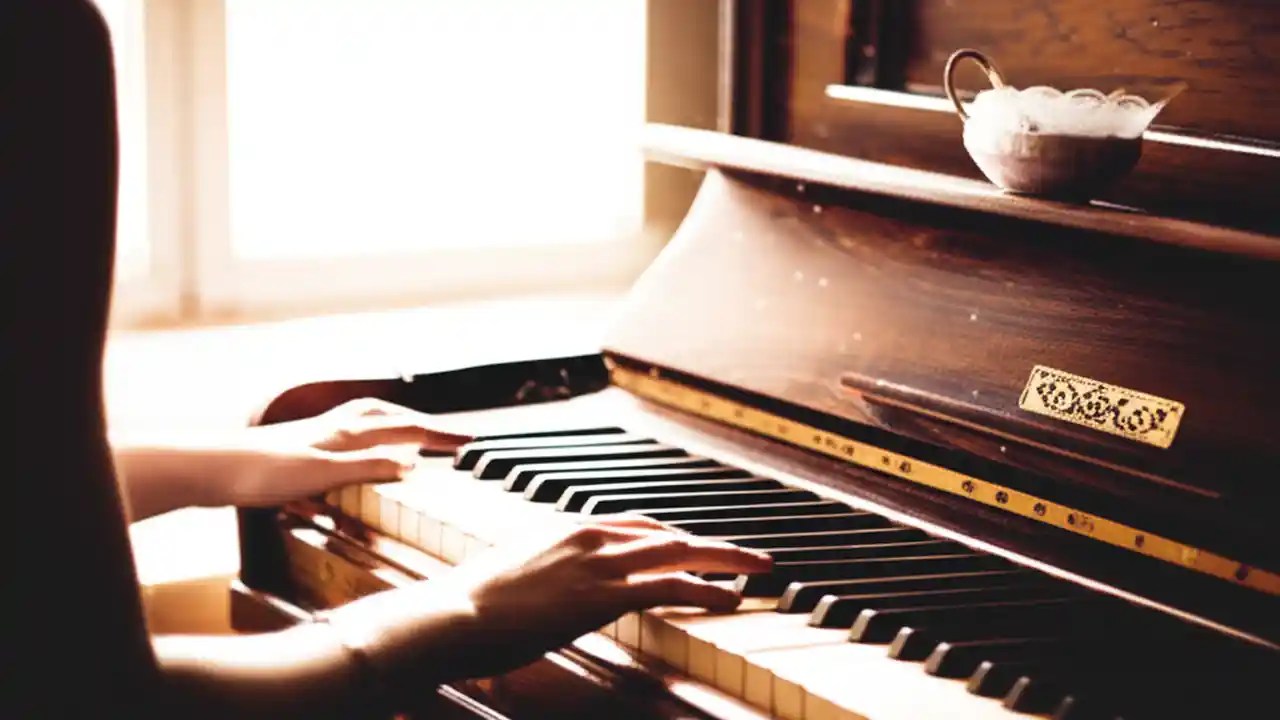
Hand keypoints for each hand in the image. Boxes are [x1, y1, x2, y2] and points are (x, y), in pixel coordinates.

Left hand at [222, 397, 470, 506]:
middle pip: (392, 417)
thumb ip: (368, 467)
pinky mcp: (301, 446)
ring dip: (398, 423)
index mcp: (347, 432)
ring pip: (370, 420)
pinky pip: (351, 433)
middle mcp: (336, 427)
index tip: (472, 441)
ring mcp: (318, 434)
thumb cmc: (260, 472)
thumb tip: (412, 462)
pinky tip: (362, 449)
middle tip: (453, 437)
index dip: (440, 436)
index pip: (406, 430)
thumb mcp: (322, 474)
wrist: (209, 468)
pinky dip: (371, 436)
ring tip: (415, 431)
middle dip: (426, 425)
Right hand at [341, 517, 772, 684]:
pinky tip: (729, 599)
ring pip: (680, 551)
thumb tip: (545, 595)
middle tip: (747, 555)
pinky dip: (707, 590)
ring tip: (757, 570)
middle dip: (712, 544)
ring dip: (725, 560)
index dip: (672, 536)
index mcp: (567, 530)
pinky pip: (672, 585)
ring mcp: (599, 562)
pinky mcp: (606, 592)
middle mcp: (589, 536)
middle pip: (667, 533)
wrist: (452, 616)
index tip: (694, 544)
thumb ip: (540, 578)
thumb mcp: (511, 579)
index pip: (635, 525)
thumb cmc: (471, 607)